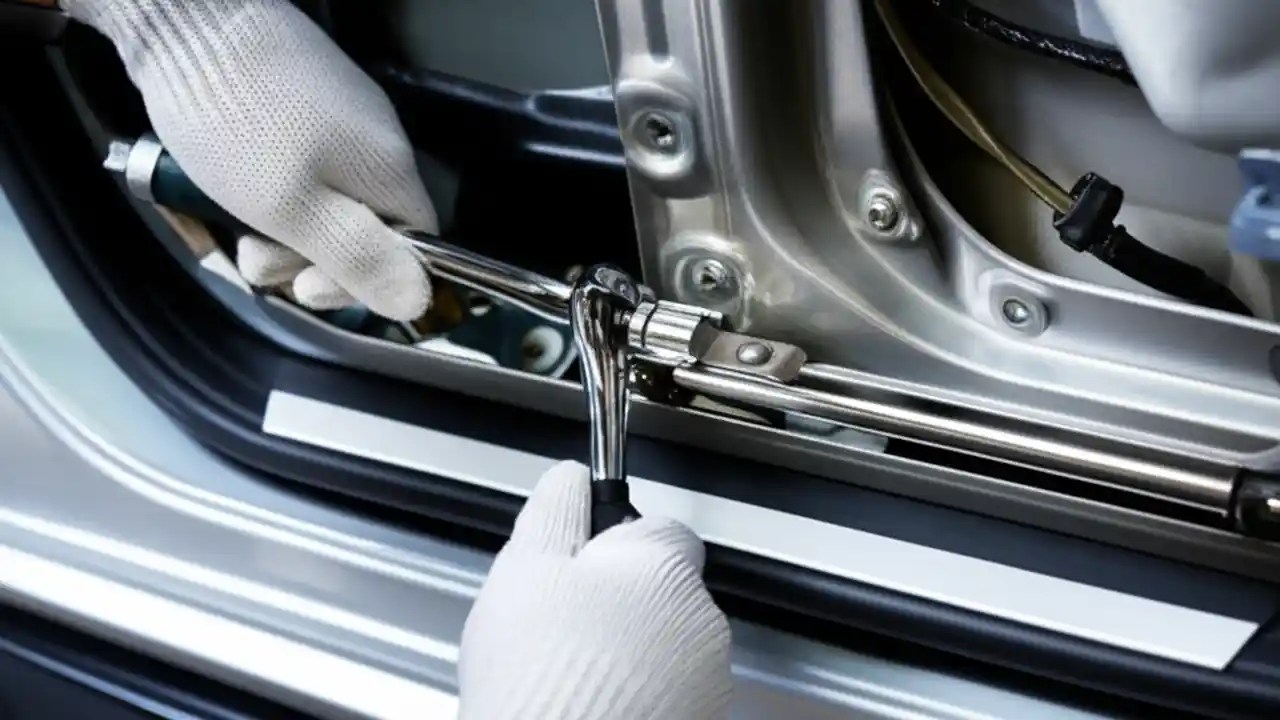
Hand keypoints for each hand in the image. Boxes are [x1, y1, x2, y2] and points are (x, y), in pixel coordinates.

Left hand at [66, 0, 436, 320]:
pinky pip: (305, 167)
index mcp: (389, 168)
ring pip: (331, 200)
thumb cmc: (238, 121)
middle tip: (258, 258)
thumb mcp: (293, 207)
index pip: (416, 246)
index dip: (371, 280)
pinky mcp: (305, 100)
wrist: (184, 18)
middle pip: (370, 228)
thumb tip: (420, 305)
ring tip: (238, 227)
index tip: (308, 288)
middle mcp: (379, 140)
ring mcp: (342, 115)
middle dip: (314, 259)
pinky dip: (272, 192)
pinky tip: (234, 187)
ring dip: (286, 230)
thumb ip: (358, 258)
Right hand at [459, 462, 731, 719]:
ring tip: (575, 670)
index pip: (657, 525)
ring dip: (635, 648)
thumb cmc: (539, 674)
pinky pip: (673, 690)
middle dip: (623, 598)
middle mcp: (699, 617)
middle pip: (663, 586)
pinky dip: (644, 693)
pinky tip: (598, 704)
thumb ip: (555, 511)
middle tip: (565, 622)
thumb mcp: (524, 569)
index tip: (580, 560)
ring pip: (669, 642)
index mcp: (662, 565)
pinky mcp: (701, 718)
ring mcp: (707, 676)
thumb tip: (568, 479)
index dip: (612, 542)